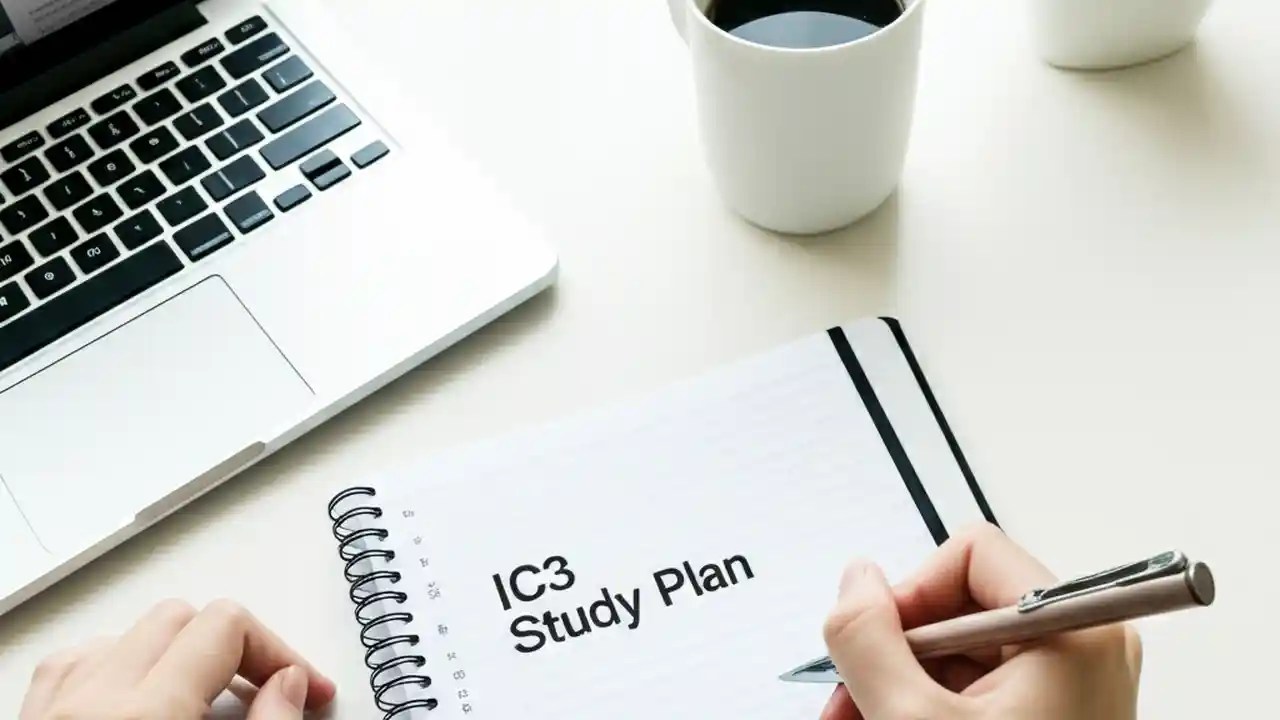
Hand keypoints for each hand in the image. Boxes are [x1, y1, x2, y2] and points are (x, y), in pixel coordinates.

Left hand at [20, 599, 336, 719]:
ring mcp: (51, 714)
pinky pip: (69, 668)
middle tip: (265, 696)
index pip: (227, 626)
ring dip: (172, 657)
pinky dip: (112, 672)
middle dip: (231, 651)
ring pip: (122, 636)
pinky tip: (136, 701)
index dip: (281, 650)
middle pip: (180, 618)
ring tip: (205, 702)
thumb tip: (290, 684)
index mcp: (149, 712)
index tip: (307, 687)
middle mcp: (90, 703)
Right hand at [821, 524, 1141, 719]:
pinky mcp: (1052, 717)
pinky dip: (922, 711)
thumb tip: (855, 582)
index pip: (971, 553)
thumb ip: (868, 638)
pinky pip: (974, 691)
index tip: (873, 642)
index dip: (909, 593)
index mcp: (1072, 630)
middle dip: (889, 654)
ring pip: (957, 655)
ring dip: (894, 688)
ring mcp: (1070, 686)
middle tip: (846, 698)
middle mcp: (1081, 648)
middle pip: (959, 608)